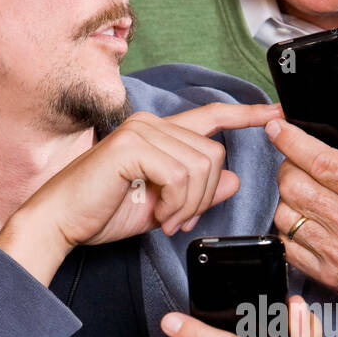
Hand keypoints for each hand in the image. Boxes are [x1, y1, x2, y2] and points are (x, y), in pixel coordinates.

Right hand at [0, 100, 279, 284]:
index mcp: (159, 133)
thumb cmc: (103, 212)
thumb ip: (197, 190)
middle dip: (205, 196)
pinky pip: (181, 176)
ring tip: (166, 219)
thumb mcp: (164, 205)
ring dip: (190, 204)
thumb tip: (233, 178)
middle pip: (214, 154)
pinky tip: (160, 215)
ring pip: (201, 166)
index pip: (211, 117)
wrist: (61, 223)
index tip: (276, 114)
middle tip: (180, 219)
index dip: (246, 115)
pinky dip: (177, 204)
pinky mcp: (132, 146)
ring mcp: (141, 131)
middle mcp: (151, 123)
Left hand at [267, 92, 337, 309]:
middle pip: (292, 185)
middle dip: (288, 168)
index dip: (291, 141)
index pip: (318, 160)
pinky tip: (306, 222)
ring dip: (288, 200)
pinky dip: (289, 231)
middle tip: (298, 165)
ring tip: (304, 195)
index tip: (277, 129)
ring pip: (284, 215)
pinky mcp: (328, 275)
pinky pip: (287, 246)